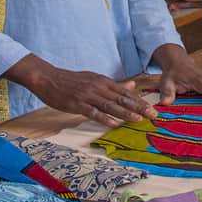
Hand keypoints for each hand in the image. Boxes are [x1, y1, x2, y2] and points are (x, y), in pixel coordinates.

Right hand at [6, 55, 155, 127]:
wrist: (48, 78)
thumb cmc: (71, 80)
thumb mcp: (94, 79)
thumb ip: (114, 84)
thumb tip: (132, 85)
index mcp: (103, 82)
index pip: (125, 92)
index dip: (140, 101)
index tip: (153, 108)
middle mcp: (98, 87)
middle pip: (122, 98)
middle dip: (139, 107)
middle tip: (153, 115)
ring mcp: (87, 95)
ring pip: (110, 105)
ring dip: (125, 113)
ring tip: (138, 119)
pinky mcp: (77, 104)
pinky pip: (92, 112)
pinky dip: (103, 118)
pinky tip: (113, 124)